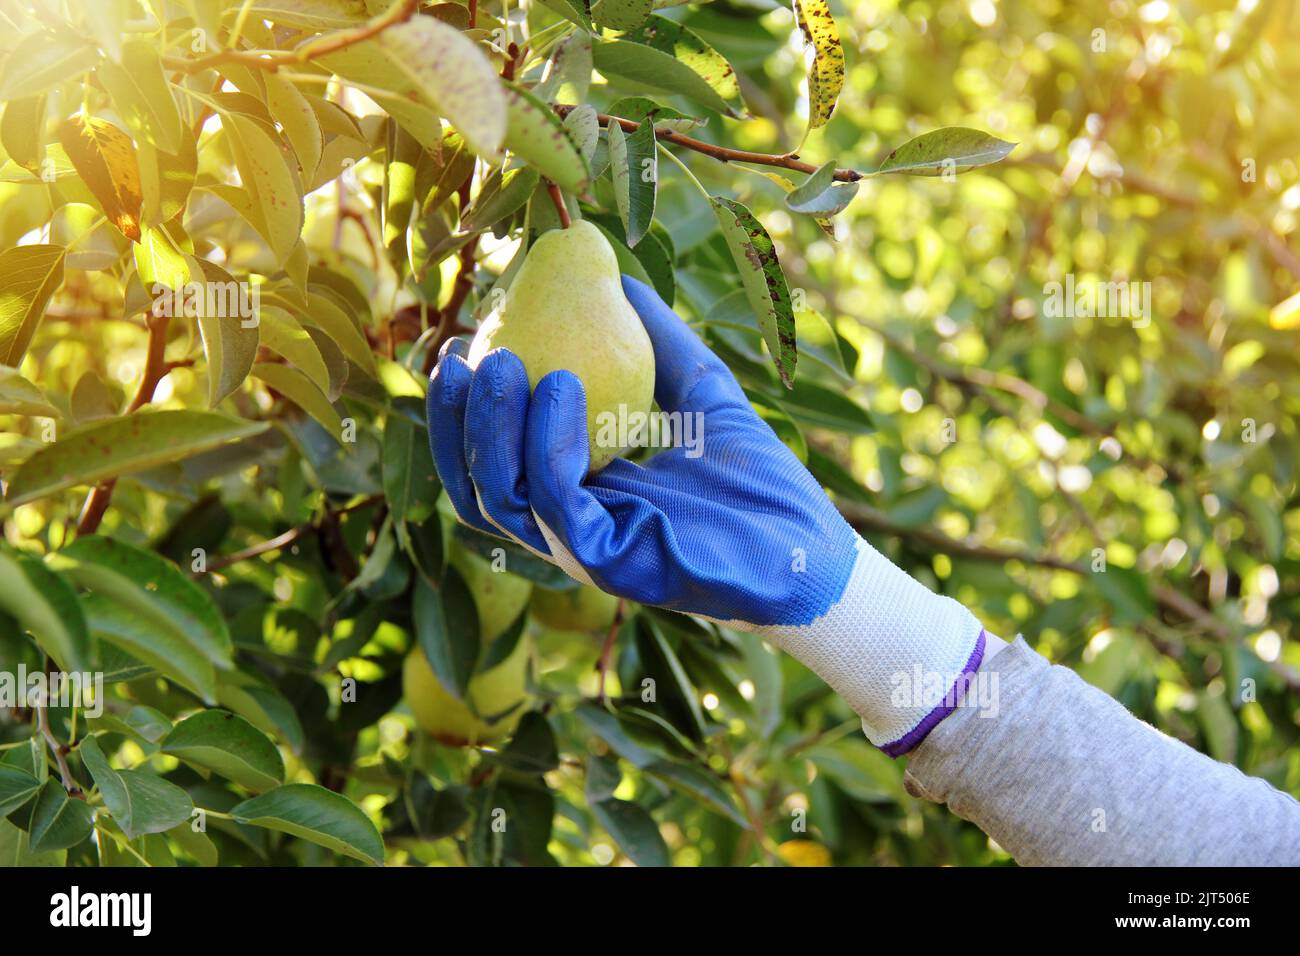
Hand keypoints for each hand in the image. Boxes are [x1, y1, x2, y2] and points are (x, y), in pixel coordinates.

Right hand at [427, 275, 984, 753]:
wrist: (812, 549)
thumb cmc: (759, 483)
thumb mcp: (700, 392)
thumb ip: (657, 341)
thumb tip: (618, 275)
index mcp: (578, 498)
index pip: (496, 461)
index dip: (465, 410)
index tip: (464, 344)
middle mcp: (568, 530)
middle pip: (476, 484)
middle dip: (454, 422)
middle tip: (459, 354)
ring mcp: (584, 553)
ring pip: (500, 495)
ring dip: (489, 425)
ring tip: (500, 359)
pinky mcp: (609, 568)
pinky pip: (556, 503)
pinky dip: (547, 442)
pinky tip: (561, 383)